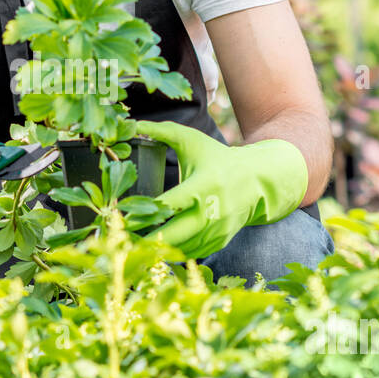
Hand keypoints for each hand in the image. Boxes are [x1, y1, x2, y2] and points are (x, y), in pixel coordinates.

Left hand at [131, 118, 308, 259]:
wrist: (257, 181)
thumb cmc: (218, 158)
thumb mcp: (193, 141)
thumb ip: (162, 132)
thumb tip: (131, 124)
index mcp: (204, 185)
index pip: (170, 204)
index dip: (145, 214)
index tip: (122, 218)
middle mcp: (213, 211)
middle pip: (174, 234)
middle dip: (146, 240)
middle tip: (121, 241)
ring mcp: (218, 230)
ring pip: (181, 248)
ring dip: (156, 249)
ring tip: (131, 246)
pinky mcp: (219, 242)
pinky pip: (190, 253)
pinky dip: (171, 252)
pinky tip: (153, 248)